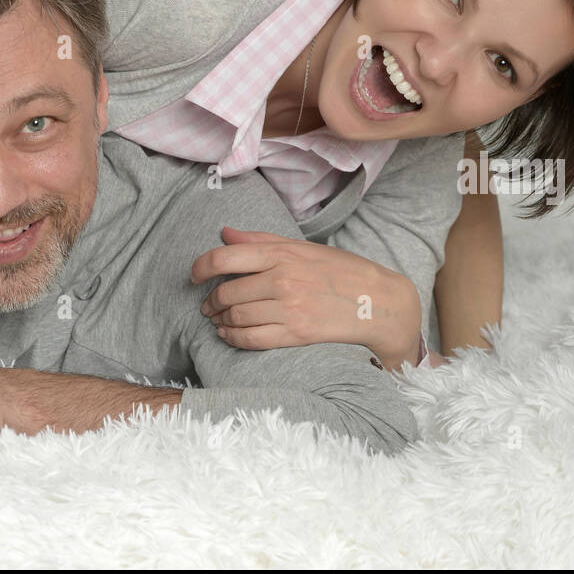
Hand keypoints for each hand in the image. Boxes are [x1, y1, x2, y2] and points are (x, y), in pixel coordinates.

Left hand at [192, 226, 420, 360]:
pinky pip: (252, 339)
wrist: (379, 301)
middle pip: (227, 293)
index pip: (224, 257)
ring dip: (221, 321)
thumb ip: (260, 241)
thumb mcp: (302, 247)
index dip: (200, 267)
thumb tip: (225, 233)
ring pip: (236, 318)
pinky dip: (233, 338)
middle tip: (208, 305)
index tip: (194, 275)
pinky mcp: (296, 334)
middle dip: (211, 301)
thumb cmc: (341, 271)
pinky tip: (230, 335)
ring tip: (218, 321)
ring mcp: (289, 308)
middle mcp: (282, 279)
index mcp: (282, 253)